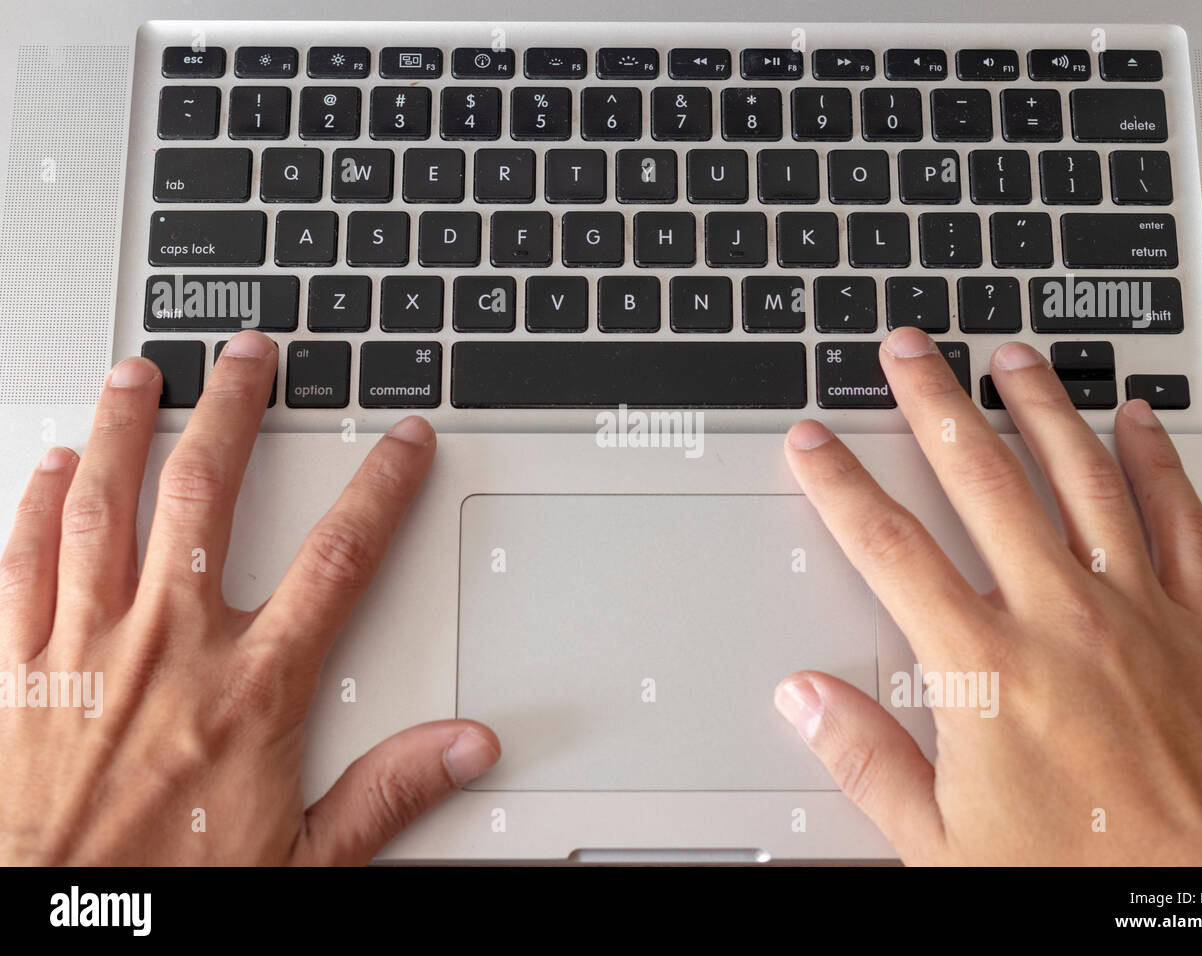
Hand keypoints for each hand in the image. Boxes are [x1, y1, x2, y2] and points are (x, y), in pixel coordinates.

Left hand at [0, 330, 497, 863]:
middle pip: (205, 498)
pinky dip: (35, 506)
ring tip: (140, 376)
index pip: (338, 559)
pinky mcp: (16, 670)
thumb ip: (390, 792)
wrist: (53, 933)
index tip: (400, 442)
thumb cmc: (172, 893)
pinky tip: (51, 466)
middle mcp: (169, 649)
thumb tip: (467, 747)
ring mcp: (86, 650)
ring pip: (104, 510)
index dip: (380, 488)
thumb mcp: (307, 860)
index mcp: (253, 689)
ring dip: (124, 432)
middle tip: (247, 359)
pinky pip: (21, 565)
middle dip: (232, 415)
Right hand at [775, 326, 1201, 864]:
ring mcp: (1140, 618)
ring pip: (1081, 478)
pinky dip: (1156, 463)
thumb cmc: (1084, 886)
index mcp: (987, 669)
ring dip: (1040, 407)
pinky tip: (1137, 421)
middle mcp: (1062, 621)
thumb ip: (869, 760)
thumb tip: (806, 698)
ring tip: (1012, 357)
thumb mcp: (943, 845)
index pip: (889, 547)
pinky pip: (1180, 522)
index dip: (841, 484)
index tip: (815, 442)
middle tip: (909, 350)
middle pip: (981, 481)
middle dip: (934, 403)